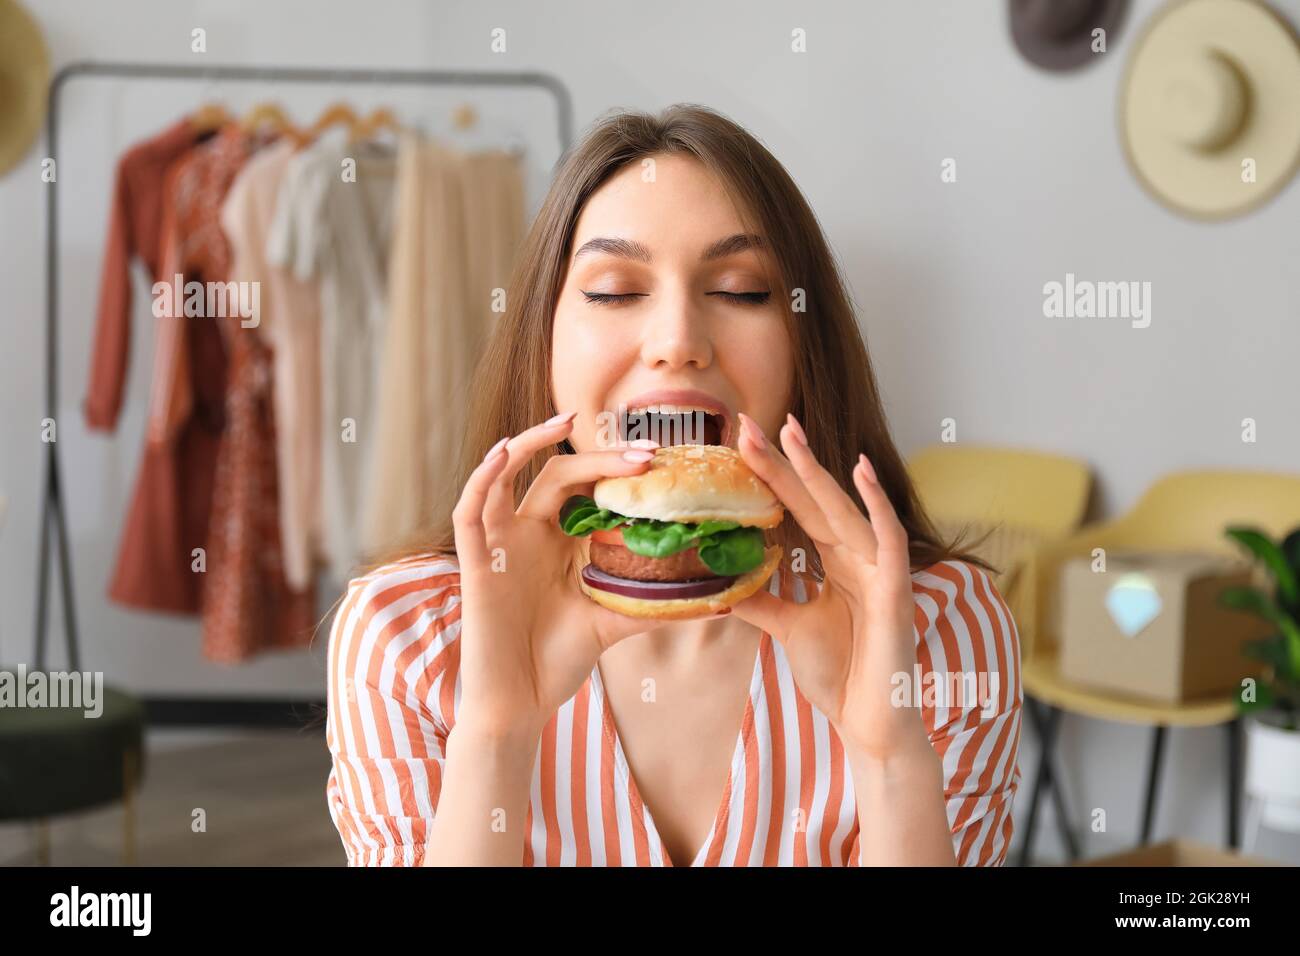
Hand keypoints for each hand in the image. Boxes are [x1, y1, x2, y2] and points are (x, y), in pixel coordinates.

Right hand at [451, 413, 668, 741]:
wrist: (517, 705)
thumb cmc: (557, 663)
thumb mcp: (613, 625)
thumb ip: (655, 607)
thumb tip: (719, 600)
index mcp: (560, 543)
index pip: (589, 490)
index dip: (619, 469)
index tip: (662, 459)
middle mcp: (529, 535)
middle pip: (558, 475)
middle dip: (599, 458)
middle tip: (645, 451)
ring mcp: (500, 546)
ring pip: (506, 475)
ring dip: (532, 442)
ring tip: (566, 420)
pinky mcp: (475, 564)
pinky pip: (470, 511)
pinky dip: (482, 478)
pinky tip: (502, 453)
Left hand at [732, 411, 929, 760]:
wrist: (868, 721)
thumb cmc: (841, 673)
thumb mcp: (788, 628)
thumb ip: (760, 602)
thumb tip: (718, 584)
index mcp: (835, 560)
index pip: (796, 507)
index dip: (770, 474)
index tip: (738, 440)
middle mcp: (856, 555)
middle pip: (814, 498)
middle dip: (782, 460)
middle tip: (747, 422)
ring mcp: (877, 568)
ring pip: (843, 508)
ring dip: (816, 469)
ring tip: (789, 431)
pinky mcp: (894, 588)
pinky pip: (887, 537)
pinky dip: (875, 503)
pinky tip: (860, 470)